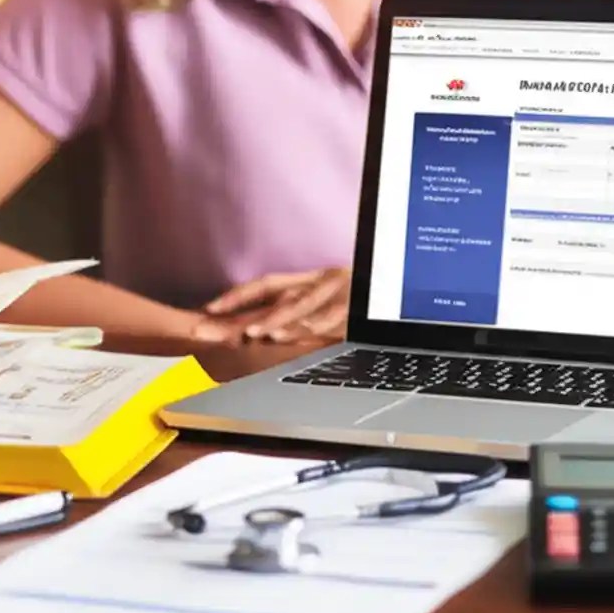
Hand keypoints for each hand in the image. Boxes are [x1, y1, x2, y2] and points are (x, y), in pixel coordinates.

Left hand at [203, 268, 350, 342]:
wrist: (404, 281)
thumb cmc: (359, 298)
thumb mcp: (326, 302)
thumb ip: (295, 313)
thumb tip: (253, 330)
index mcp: (308, 279)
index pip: (265, 285)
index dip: (236, 296)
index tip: (209, 310)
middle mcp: (321, 282)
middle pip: (281, 297)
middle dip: (251, 314)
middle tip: (230, 330)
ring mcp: (341, 291)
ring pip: (307, 304)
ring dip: (283, 319)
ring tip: (262, 333)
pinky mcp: (359, 304)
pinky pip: (338, 314)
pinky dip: (323, 323)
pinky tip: (307, 331)